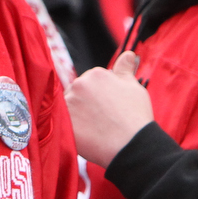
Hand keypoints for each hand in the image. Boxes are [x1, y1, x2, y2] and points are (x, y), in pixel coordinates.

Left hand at [65, 51, 154, 170]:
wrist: (131, 145)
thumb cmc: (136, 117)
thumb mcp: (134, 88)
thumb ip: (125, 70)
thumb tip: (128, 53)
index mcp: (96, 74)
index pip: (90, 82)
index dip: (99, 97)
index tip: (107, 109)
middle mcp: (80, 84)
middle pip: (77, 93)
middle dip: (85, 104)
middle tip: (101, 120)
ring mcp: (69, 102)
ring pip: (68, 107)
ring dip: (76, 115)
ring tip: (94, 129)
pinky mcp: (62, 121)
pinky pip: (61, 122)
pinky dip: (71, 127)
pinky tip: (85, 135)